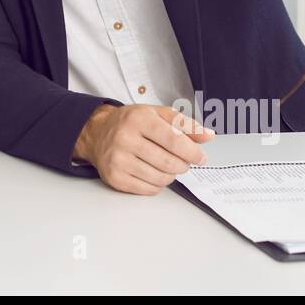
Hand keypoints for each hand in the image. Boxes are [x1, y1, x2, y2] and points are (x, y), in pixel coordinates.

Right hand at [73, 104, 214, 195]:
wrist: (97, 133)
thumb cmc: (130, 123)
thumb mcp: (156, 114)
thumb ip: (184, 124)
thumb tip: (208, 136)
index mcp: (138, 119)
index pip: (173, 139)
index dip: (192, 151)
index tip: (201, 157)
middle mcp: (125, 139)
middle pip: (169, 162)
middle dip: (183, 165)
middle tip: (183, 161)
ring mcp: (118, 160)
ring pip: (161, 178)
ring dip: (171, 175)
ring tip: (167, 166)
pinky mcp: (115, 178)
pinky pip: (149, 189)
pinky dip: (158, 184)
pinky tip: (153, 172)